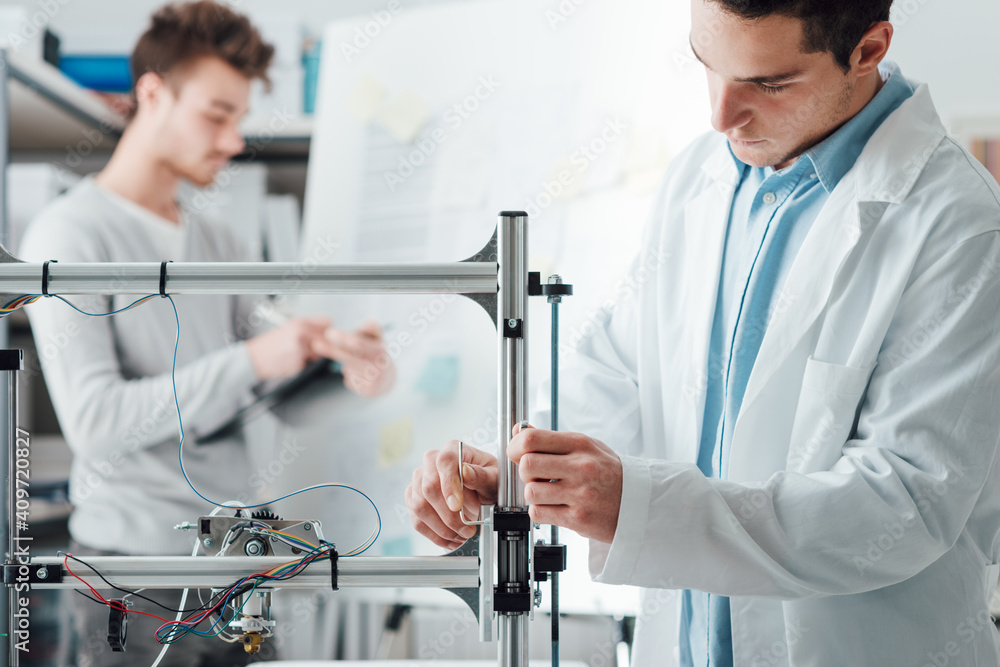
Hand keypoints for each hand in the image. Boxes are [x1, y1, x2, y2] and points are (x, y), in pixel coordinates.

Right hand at [245, 317, 330, 380]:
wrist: (253, 359)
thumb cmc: (269, 345)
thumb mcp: (288, 328)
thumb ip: (307, 328)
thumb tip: (326, 331)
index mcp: (300, 322)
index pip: (327, 322)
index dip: (326, 330)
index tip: (322, 334)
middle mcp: (302, 333)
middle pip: (327, 338)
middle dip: (322, 344)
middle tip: (310, 347)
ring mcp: (301, 348)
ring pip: (320, 353)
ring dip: (312, 356)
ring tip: (296, 353)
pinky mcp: (299, 362)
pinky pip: (309, 364)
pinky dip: (302, 364)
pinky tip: (290, 361)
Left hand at [315, 321, 395, 397]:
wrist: (387, 380)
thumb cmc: (376, 354)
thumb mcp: (377, 339)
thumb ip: (371, 329)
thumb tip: (370, 321)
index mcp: (381, 350)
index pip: (360, 344)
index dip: (343, 338)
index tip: (329, 333)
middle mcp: (379, 366)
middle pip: (351, 358)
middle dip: (333, 350)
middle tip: (316, 344)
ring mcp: (375, 380)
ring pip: (348, 370)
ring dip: (346, 365)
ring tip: (353, 365)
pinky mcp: (369, 391)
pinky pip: (350, 381)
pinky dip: (350, 376)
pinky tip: (358, 375)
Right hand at [405, 440, 497, 549]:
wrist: (483, 490)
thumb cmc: (489, 480)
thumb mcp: (494, 478)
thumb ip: (482, 475)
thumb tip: (466, 472)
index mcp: (453, 450)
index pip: (444, 462)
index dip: (449, 485)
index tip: (457, 506)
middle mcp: (431, 462)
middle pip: (428, 487)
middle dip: (448, 515)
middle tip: (467, 529)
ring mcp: (420, 480)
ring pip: (419, 506)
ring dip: (441, 528)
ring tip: (461, 536)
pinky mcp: (414, 498)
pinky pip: (416, 519)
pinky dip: (433, 534)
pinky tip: (449, 539)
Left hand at [508, 423, 622, 543]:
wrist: (639, 503)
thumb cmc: (610, 474)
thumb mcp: (587, 447)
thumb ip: (553, 440)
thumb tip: (519, 431)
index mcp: (580, 444)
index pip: (532, 438)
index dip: (515, 446)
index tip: (517, 452)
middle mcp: (581, 467)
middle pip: (527, 465)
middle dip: (524, 472)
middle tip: (535, 475)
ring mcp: (580, 494)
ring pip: (530, 492)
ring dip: (533, 494)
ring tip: (548, 493)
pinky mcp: (578, 518)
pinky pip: (538, 513)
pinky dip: (540, 511)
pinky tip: (554, 506)